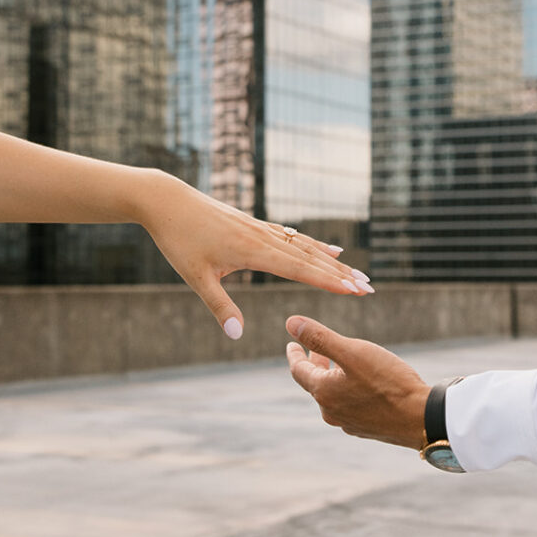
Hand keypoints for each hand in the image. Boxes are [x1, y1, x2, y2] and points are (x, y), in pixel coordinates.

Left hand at [138, 174, 373, 336]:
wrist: (167, 200)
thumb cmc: (178, 240)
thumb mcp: (195, 277)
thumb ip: (220, 306)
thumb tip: (238, 336)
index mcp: (252, 251)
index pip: (299, 269)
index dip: (329, 281)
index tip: (355, 290)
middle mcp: (263, 237)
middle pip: (310, 258)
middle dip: (340, 274)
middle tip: (369, 286)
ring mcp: (261, 228)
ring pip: (305, 245)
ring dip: (332, 261)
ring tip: (356, 271)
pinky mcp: (255, 224)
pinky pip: (293, 236)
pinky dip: (314, 244)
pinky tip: (328, 249)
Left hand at [285, 316, 428, 448]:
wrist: (420, 418)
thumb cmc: (388, 382)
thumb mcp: (353, 352)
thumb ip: (320, 337)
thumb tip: (291, 323)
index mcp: (324, 392)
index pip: (299, 371)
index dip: (295, 354)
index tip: (292, 344)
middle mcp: (331, 411)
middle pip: (315, 383)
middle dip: (315, 363)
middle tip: (317, 349)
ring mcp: (349, 422)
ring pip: (333, 395)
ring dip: (332, 377)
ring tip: (341, 364)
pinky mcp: (366, 428)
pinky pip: (349, 405)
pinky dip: (348, 390)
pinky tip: (362, 385)